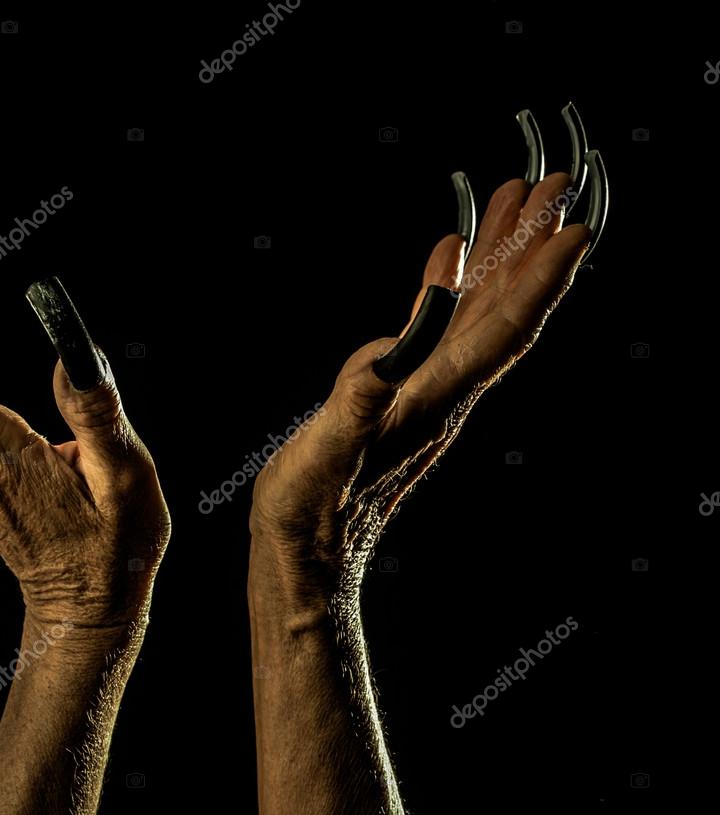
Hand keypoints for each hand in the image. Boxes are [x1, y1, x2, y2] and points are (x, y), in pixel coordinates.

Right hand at [250, 173, 590, 599]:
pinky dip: (445, 289)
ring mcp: (421, 396)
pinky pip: (433, 331)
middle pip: (501, 312)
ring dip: (498, 259)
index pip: (499, 334)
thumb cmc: (310, 519)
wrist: (307, 560)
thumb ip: (354, 408)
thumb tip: (385, 354)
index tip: (576, 226)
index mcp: (430, 404)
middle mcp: (440, 395)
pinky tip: (447, 259)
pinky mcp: (396, 400)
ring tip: (513, 201)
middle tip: (555, 185)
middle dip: (530, 248)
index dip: (539, 282)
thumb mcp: (321, 461)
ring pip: (474, 315)